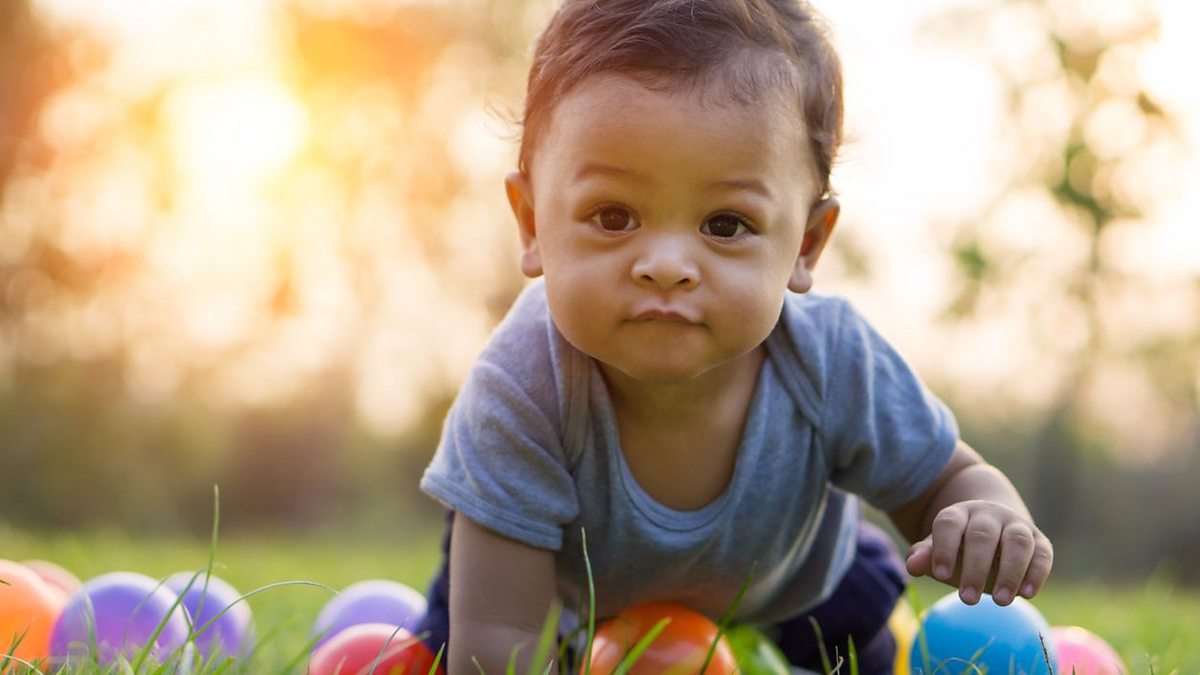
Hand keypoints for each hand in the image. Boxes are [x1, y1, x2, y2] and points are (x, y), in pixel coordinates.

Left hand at [904, 499, 1052, 605]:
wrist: (995, 527)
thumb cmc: (960, 546)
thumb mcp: (939, 549)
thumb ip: (925, 556)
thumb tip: (913, 565)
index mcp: (959, 514)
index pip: (949, 525)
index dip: (944, 548)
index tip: (941, 576)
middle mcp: (989, 515)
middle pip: (983, 535)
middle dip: (975, 568)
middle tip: (967, 599)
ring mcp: (1016, 525)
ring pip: (1017, 542)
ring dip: (1010, 572)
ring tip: (1000, 601)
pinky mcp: (1039, 541)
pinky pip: (1042, 553)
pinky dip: (1036, 573)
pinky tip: (1027, 594)